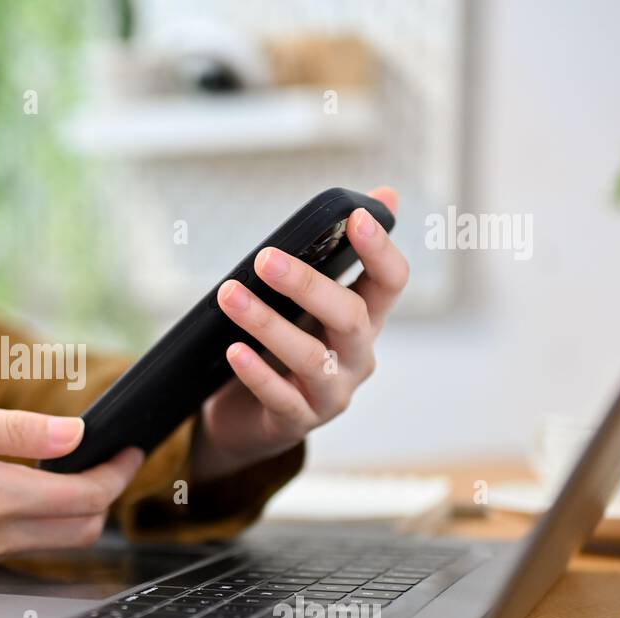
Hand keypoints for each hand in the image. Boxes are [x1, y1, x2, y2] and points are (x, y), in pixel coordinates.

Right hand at [0, 395, 144, 567]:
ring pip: (55, 541)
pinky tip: (27, 484)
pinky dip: (42, 518)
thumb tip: (73, 435)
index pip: (85, 498)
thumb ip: (14, 432)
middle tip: (109, 455)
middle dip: (105, 493)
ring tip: (71, 465)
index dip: (117, 472)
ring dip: (76, 508)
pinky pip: (21, 543)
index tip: (129, 446)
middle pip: (82, 529)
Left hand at [192, 187, 409, 481]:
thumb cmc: (279, 348)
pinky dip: (257, 373)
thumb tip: (387, 194)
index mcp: (364, 320)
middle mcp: (357, 357)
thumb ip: (334, 254)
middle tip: (265, 258)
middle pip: (350, 317)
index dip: (379, 250)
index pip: (390, 282)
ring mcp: (331, 393)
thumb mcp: (304, 302)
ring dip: (266, 323)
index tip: (357, 217)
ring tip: (229, 295)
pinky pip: (281, 398)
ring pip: (310, 358)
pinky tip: (234, 351)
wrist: (247, 417)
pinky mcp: (298, 421)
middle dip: (308, 285)